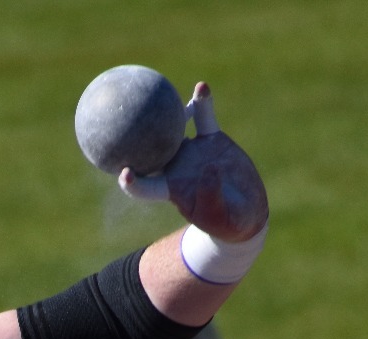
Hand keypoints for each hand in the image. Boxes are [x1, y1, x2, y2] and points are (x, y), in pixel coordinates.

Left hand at [119, 83, 268, 242]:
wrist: (245, 208)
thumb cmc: (228, 222)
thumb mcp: (222, 218)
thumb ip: (212, 197)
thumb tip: (209, 170)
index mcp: (171, 190)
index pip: (145, 188)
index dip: (132, 183)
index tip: (123, 173)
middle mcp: (176, 168)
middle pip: (148, 151)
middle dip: (131, 137)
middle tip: (122, 116)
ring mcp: (192, 151)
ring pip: (172, 128)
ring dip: (165, 112)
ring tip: (160, 94)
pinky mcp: (210, 139)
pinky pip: (203, 117)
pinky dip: (202, 103)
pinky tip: (202, 87)